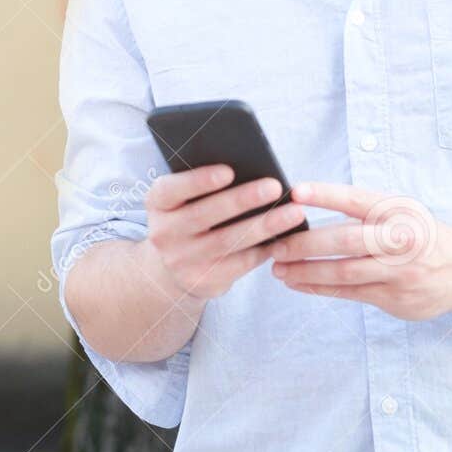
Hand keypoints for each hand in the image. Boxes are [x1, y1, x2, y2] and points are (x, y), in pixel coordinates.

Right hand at [142, 163, 308, 300]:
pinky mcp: (203, 281)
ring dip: (264, 226)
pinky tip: (286, 238)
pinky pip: (239, 264)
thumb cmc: (187, 218)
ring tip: (294, 212)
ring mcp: (182, 261)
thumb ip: (203, 187)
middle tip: (274, 187)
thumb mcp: (182, 201)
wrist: (171, 267)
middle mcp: (164, 233)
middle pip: (205, 215)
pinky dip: (265, 249)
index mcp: (157, 204)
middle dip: (242, 200)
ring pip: (227, 241)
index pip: (171, 190)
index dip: (199, 181)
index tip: (229, 171)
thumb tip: (251, 169)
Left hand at [267, 182, 451, 319]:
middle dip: (305, 244)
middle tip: (275, 244)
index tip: (295, 192)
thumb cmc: (420, 233)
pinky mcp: (396, 299)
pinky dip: (318, 288)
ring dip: (305, 271)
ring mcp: (400, 274)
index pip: (357, 200)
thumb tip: (304, 207)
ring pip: (344, 273)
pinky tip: (297, 282)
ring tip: (278, 268)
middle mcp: (402, 241)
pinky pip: (349, 294)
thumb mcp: (401, 211)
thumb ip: (363, 211)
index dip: (325, 195)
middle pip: (346, 241)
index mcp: (400, 212)